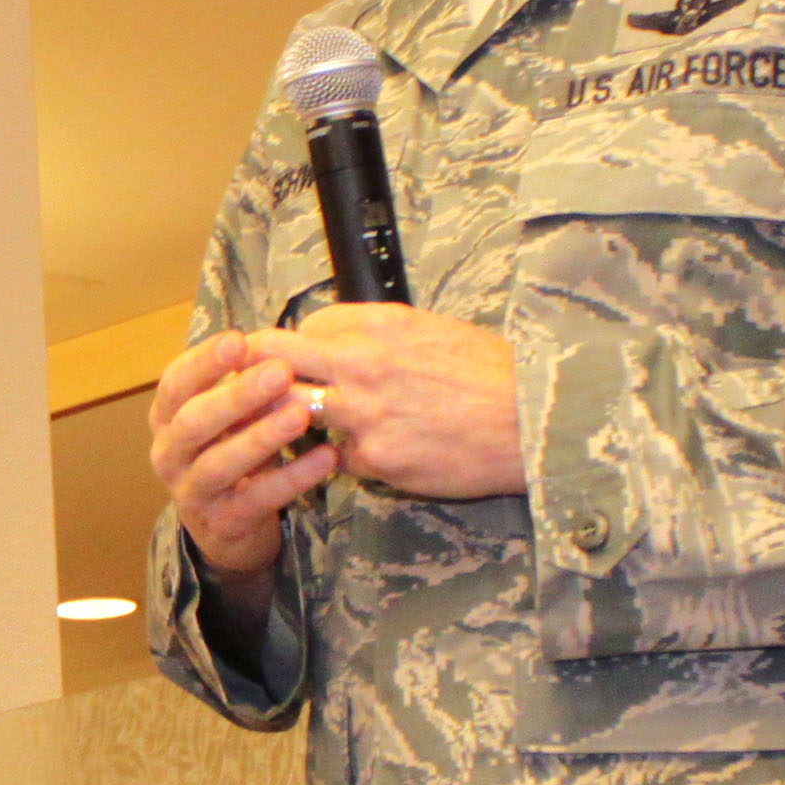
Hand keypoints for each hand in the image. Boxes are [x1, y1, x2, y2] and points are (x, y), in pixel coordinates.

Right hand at [147, 334, 335, 589]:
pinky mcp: (222, 524)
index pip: (175, 384)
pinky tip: (325, 457)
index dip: (204, 362)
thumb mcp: (228, 417)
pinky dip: (292, 478)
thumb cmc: (230, 452)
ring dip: (262, 436)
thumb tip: (279, 348)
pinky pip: (257, 499)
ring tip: (302, 415)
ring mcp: (191, 492)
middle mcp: (169, 454)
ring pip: (220, 463)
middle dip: (236, 395)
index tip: (239, 340)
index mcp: (167, 419)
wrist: (226, 528)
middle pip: (194, 421)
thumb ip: (242, 387)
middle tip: (280, 371)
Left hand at [246, 302, 528, 502]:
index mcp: (378, 324)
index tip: (296, 361)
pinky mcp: (375, 459)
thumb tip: (342, 340)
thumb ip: (380, 334)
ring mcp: (363, 414)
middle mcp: (361, 363)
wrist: (534, 420)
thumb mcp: (434, 330)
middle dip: (257, 376)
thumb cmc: (493, 373)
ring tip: (304, 429)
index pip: (304, 328)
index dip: (296, 347)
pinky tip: (387, 455)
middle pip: (273, 361)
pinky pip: (343, 459)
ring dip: (294, 423)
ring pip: (292, 415)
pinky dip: (355, 460)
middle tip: (250, 391)